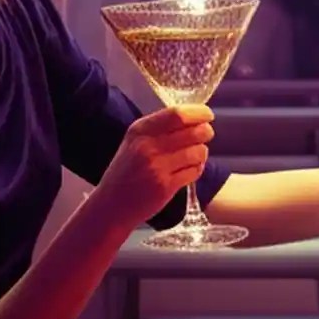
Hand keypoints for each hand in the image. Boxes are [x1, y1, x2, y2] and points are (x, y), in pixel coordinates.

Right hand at [94, 105, 214, 227]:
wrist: (111, 205)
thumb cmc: (127, 170)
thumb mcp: (135, 141)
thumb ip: (159, 128)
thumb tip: (194, 116)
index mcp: (140, 130)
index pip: (177, 114)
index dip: (198, 113)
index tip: (207, 114)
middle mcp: (147, 146)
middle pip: (193, 131)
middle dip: (206, 131)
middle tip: (206, 134)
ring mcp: (157, 167)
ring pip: (198, 151)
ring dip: (202, 152)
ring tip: (195, 155)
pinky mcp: (165, 186)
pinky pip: (195, 171)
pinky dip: (197, 169)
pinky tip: (190, 170)